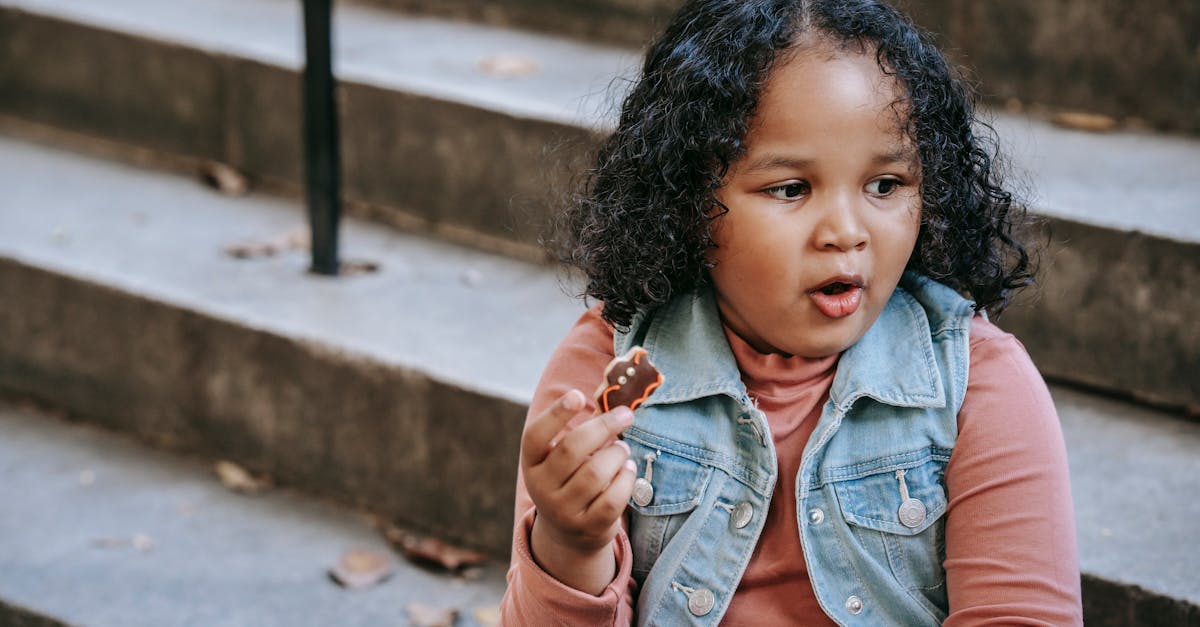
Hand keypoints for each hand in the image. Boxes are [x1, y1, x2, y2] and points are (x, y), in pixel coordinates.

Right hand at [521, 389, 636, 592]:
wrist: (569, 533)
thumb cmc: (570, 479)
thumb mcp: (560, 459)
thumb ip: (579, 434)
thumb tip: (614, 407)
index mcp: (532, 463)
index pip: (535, 436)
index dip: (555, 414)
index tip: (578, 395)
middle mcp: (541, 488)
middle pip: (571, 449)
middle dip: (604, 426)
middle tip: (625, 415)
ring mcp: (563, 511)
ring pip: (596, 473)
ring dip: (617, 453)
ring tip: (623, 448)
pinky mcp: (588, 527)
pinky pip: (613, 499)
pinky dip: (626, 478)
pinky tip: (628, 470)